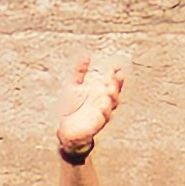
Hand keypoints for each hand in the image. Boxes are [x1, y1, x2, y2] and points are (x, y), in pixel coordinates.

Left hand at [56, 45, 127, 165]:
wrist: (66, 129)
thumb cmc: (72, 107)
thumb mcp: (74, 85)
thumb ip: (80, 71)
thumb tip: (86, 56)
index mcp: (98, 92)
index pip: (110, 82)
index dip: (114, 75)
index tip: (117, 67)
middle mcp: (102, 102)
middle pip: (113, 92)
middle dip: (116, 84)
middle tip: (118, 75)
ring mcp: (101, 113)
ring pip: (110, 104)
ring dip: (112, 96)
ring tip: (111, 88)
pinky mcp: (96, 123)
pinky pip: (102, 117)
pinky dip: (104, 111)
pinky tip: (104, 105)